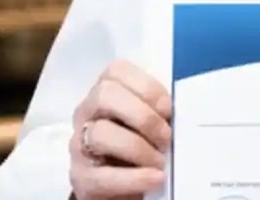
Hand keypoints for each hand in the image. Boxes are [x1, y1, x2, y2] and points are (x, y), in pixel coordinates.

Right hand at [69, 59, 171, 199]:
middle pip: (105, 95)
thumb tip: (181, 113)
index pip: (117, 71)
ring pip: (100, 133)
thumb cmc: (138, 147)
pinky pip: (103, 175)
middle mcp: (86, 113)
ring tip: (159, 161)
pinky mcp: (81, 177)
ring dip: (138, 147)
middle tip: (166, 137)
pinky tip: (155, 178)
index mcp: (104, 92)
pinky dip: (134, 178)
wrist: (122, 187)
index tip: (168, 109)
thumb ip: (156, 111)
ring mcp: (78, 144)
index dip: (147, 87)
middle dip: (143, 115)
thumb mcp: (146, 123)